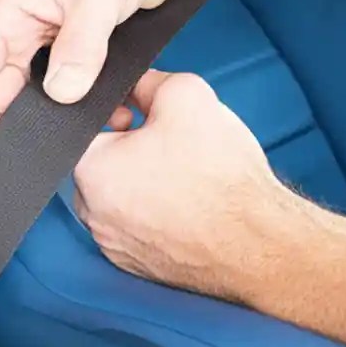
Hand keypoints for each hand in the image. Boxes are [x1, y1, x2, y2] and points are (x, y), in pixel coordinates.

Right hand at [0, 0, 183, 138]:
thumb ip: (79, 47)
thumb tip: (60, 93)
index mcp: (8, 6)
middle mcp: (20, 24)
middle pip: (1, 88)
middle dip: (22, 119)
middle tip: (48, 145)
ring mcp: (46, 38)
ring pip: (35, 91)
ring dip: (56, 114)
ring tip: (85, 130)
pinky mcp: (73, 48)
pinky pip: (65, 86)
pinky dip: (80, 104)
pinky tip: (105, 112)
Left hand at [72, 70, 313, 302]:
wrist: (257, 244)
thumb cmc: (222, 179)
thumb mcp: (187, 94)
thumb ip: (149, 80)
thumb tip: (138, 84)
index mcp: (92, 170)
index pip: (87, 126)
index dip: (119, 111)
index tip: (144, 115)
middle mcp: (93, 214)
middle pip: (102, 165)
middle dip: (130, 148)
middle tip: (170, 144)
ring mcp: (114, 245)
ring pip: (120, 198)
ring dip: (144, 182)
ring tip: (185, 177)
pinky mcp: (137, 266)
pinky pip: (137, 228)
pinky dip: (157, 214)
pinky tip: (189, 205)